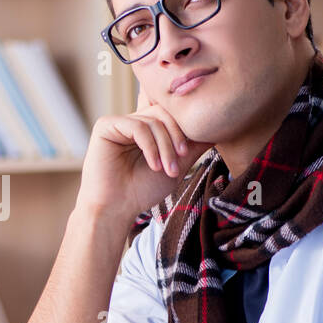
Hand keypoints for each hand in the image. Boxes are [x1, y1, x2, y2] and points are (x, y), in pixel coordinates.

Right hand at [75, 97, 212, 221]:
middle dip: (177, 135)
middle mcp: (132, 122)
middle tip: (182, 158)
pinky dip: (150, 146)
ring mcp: (118, 123)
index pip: (171, 115)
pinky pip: (137, 126)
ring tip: (168, 169)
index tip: (188, 153)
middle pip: (164, 113)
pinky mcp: (105, 126)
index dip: (183, 129)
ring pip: (153, 121)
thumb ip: (193, 147)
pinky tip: (154, 165)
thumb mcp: (176, 166)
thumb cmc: (142, 191)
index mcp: (146, 129)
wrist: (116, 209)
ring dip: (165, 146)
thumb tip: (216, 130)